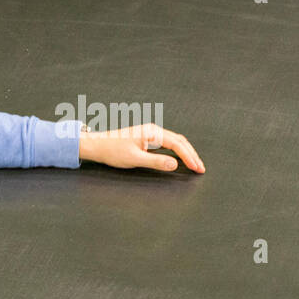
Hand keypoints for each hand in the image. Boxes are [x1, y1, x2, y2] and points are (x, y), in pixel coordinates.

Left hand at [79, 123, 204, 172]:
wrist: (97, 145)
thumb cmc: (112, 151)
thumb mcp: (134, 159)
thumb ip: (156, 162)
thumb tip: (175, 165)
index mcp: (152, 132)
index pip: (177, 144)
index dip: (189, 157)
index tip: (197, 168)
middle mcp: (154, 130)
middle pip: (180, 141)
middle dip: (192, 155)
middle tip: (201, 168)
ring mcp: (151, 133)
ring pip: (175, 142)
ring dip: (186, 153)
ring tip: (194, 164)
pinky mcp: (147, 137)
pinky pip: (168, 143)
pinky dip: (177, 151)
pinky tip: (180, 158)